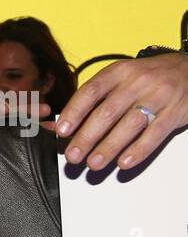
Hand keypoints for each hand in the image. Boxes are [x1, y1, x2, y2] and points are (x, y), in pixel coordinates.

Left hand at [56, 52, 187, 170]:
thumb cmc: (147, 78)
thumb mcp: (120, 78)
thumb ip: (94, 100)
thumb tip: (61, 125)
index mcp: (118, 72)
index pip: (91, 91)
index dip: (74, 112)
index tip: (62, 130)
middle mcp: (137, 82)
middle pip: (107, 112)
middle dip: (87, 137)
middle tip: (74, 155)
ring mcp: (158, 96)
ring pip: (130, 124)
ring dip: (109, 147)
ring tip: (94, 163)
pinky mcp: (175, 111)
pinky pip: (155, 133)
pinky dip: (138, 149)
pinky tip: (124, 162)